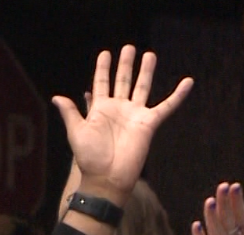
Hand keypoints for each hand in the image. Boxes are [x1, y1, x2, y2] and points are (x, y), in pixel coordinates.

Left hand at [53, 46, 192, 203]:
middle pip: (123, 80)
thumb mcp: (76, 132)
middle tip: (128, 47)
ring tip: (149, 54)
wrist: (107, 178)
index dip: (103, 68)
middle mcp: (118, 109)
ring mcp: (134, 115)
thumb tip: (56, 97)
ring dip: (146, 71)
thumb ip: (70, 113)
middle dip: (125, 64)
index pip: (102, 83)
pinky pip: (166, 107)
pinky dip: (177, 95)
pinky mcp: (149, 123)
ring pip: (142, 88)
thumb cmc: (90, 158)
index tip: (105, 53)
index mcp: (100, 109)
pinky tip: (187, 82)